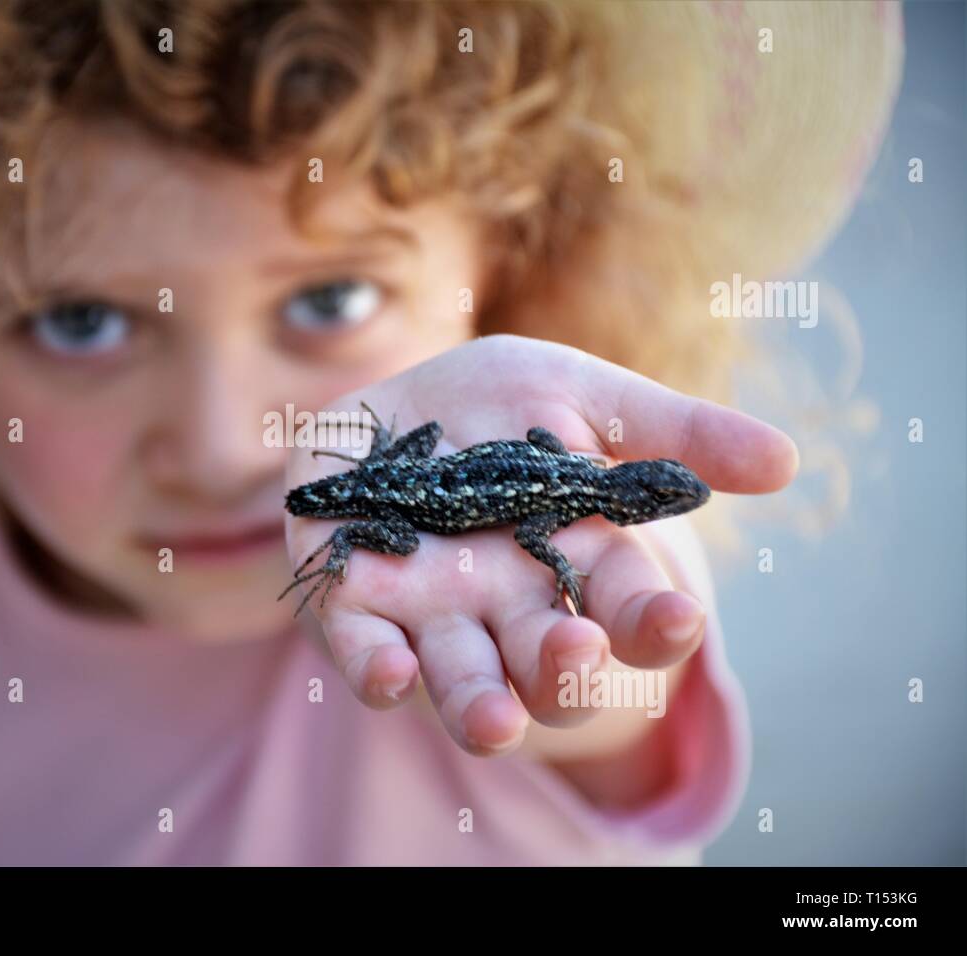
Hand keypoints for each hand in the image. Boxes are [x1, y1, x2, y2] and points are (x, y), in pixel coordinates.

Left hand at [281, 335, 796, 755]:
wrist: (385, 410)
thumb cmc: (496, 407)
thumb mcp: (583, 396)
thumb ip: (673, 430)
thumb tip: (784, 460)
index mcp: (575, 558)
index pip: (627, 605)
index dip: (653, 621)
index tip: (678, 621)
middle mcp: (510, 603)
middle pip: (549, 660)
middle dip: (564, 667)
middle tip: (575, 652)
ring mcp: (432, 611)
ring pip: (464, 677)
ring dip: (480, 703)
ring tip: (496, 723)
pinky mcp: (355, 604)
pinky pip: (365, 650)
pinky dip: (379, 668)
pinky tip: (392, 674)